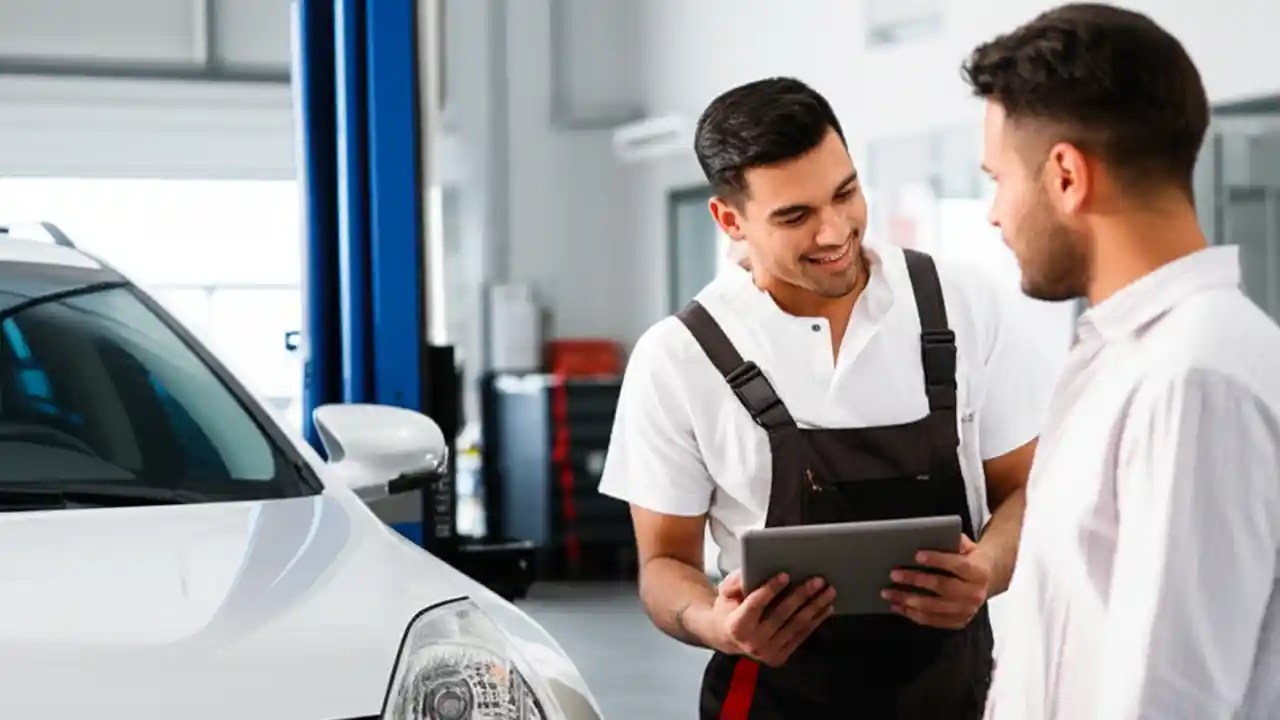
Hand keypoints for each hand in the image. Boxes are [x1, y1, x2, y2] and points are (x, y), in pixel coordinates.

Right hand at [708, 570, 836, 666]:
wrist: (727, 638)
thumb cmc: (728, 608)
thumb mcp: (725, 592)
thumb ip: (737, 581)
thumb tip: (754, 569)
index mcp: (736, 626)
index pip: (755, 604)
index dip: (771, 589)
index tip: (785, 574)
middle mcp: (752, 643)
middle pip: (781, 615)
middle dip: (801, 595)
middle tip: (817, 580)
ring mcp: (767, 653)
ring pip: (796, 626)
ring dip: (815, 607)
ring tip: (829, 591)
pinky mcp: (780, 657)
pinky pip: (801, 636)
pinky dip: (816, 621)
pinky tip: (827, 607)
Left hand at [881, 534, 991, 629]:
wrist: (985, 579)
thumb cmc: (969, 559)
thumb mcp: (967, 546)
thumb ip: (954, 541)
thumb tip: (933, 534)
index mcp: (978, 571)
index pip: (957, 565)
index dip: (937, 560)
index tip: (916, 555)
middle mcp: (974, 593)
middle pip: (942, 587)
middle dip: (916, 580)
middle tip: (894, 574)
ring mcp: (967, 610)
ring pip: (934, 607)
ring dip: (908, 600)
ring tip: (889, 593)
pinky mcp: (958, 622)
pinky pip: (932, 620)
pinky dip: (912, 614)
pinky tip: (898, 606)